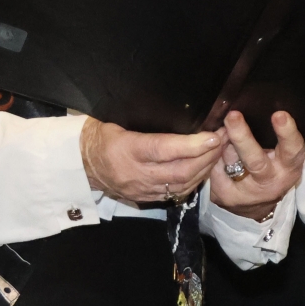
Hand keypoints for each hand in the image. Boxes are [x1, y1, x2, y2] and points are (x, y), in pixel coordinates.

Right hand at [81, 119, 223, 205]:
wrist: (82, 164)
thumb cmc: (101, 135)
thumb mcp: (116, 119)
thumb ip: (144, 117)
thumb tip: (179, 106)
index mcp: (126, 149)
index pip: (164, 149)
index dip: (192, 145)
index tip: (213, 136)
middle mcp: (135, 173)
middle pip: (179, 171)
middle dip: (207, 156)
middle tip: (223, 139)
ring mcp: (141, 189)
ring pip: (182, 185)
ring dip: (205, 169)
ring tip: (219, 151)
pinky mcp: (145, 198)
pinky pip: (176, 193)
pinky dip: (194, 181)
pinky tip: (204, 168)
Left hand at [208, 110, 304, 221]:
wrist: (258, 203)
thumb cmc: (271, 166)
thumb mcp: (281, 154)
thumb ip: (269, 135)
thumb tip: (248, 107)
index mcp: (289, 166)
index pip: (292, 149)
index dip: (287, 132)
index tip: (279, 114)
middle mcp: (270, 181)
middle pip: (255, 159)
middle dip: (242, 137)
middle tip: (232, 116)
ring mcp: (248, 191)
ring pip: (231, 162)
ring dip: (223, 143)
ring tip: (222, 130)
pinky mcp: (227, 196)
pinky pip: (215, 168)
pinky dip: (213, 154)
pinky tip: (213, 148)